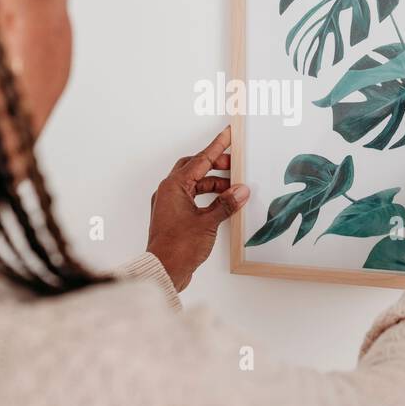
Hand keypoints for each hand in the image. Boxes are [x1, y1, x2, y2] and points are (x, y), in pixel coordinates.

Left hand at [146, 126, 249, 291]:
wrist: (163, 271)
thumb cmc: (178, 247)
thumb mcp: (208, 223)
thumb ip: (226, 204)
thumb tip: (241, 191)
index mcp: (173, 187)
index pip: (200, 160)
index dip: (217, 147)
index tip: (228, 135)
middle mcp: (168, 192)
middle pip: (194, 168)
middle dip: (215, 165)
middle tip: (234, 165)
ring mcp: (170, 204)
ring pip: (194, 184)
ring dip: (214, 184)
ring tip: (233, 189)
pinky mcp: (174, 217)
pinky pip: (192, 198)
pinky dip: (208, 197)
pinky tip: (222, 203)